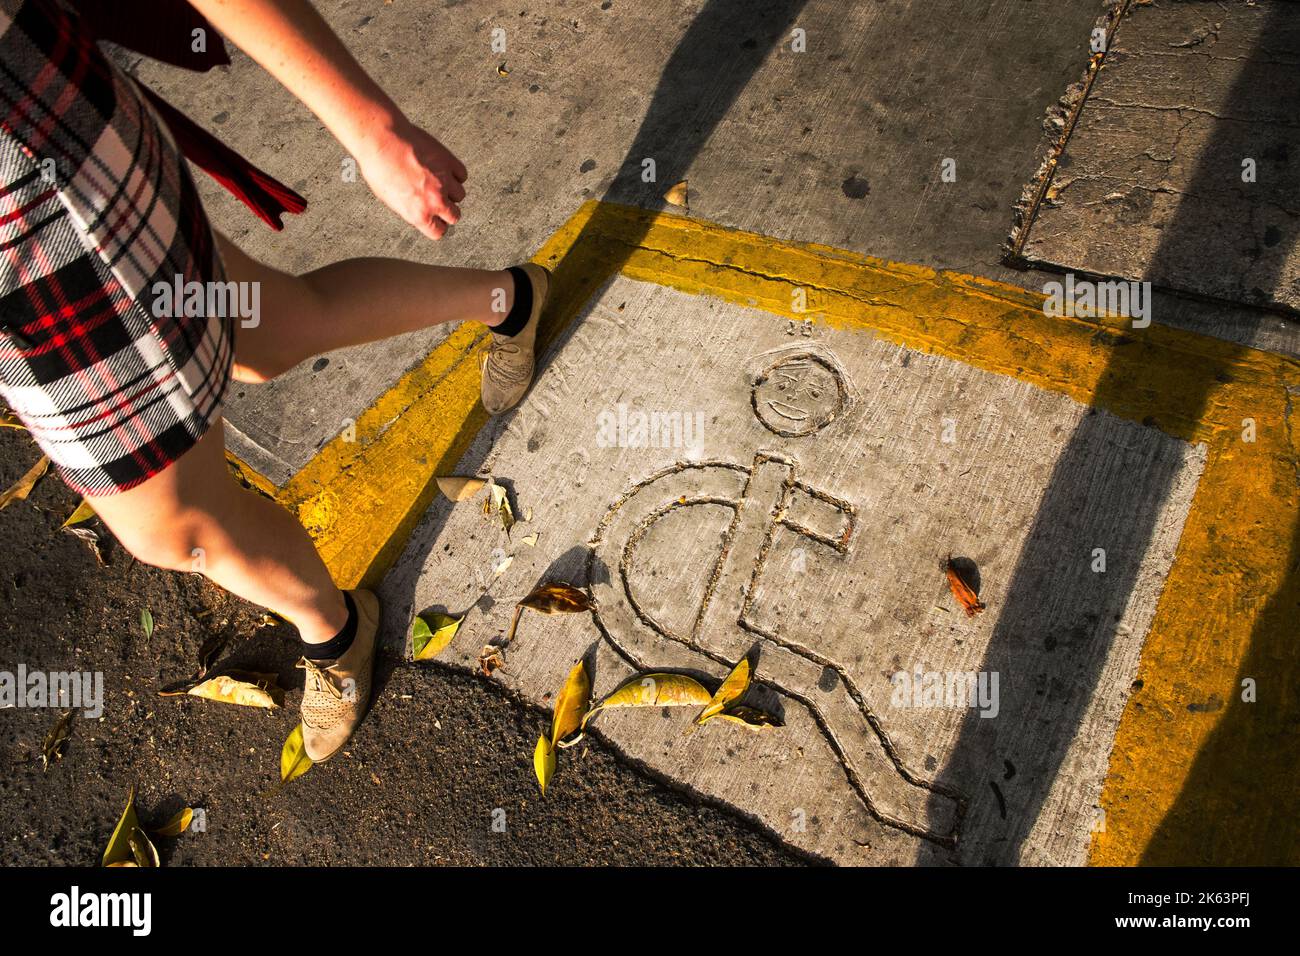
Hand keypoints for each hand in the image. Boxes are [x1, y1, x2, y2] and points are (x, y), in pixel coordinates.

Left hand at [359, 120, 467, 239]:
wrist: (381, 140)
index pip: (439, 231)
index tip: (434, 218)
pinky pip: (461, 175)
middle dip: (447, 209)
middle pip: (454, 216)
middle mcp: (435, 201)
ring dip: (451, 190)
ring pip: (460, 194)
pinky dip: (455, 173)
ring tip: (437, 180)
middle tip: (438, 199)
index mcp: (418, 215)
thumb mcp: (390, 199)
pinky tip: (443, 169)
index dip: (436, 224)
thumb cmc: (378, 168)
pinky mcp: (448, 162)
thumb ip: (411, 209)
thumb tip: (422, 211)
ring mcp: (444, 181)